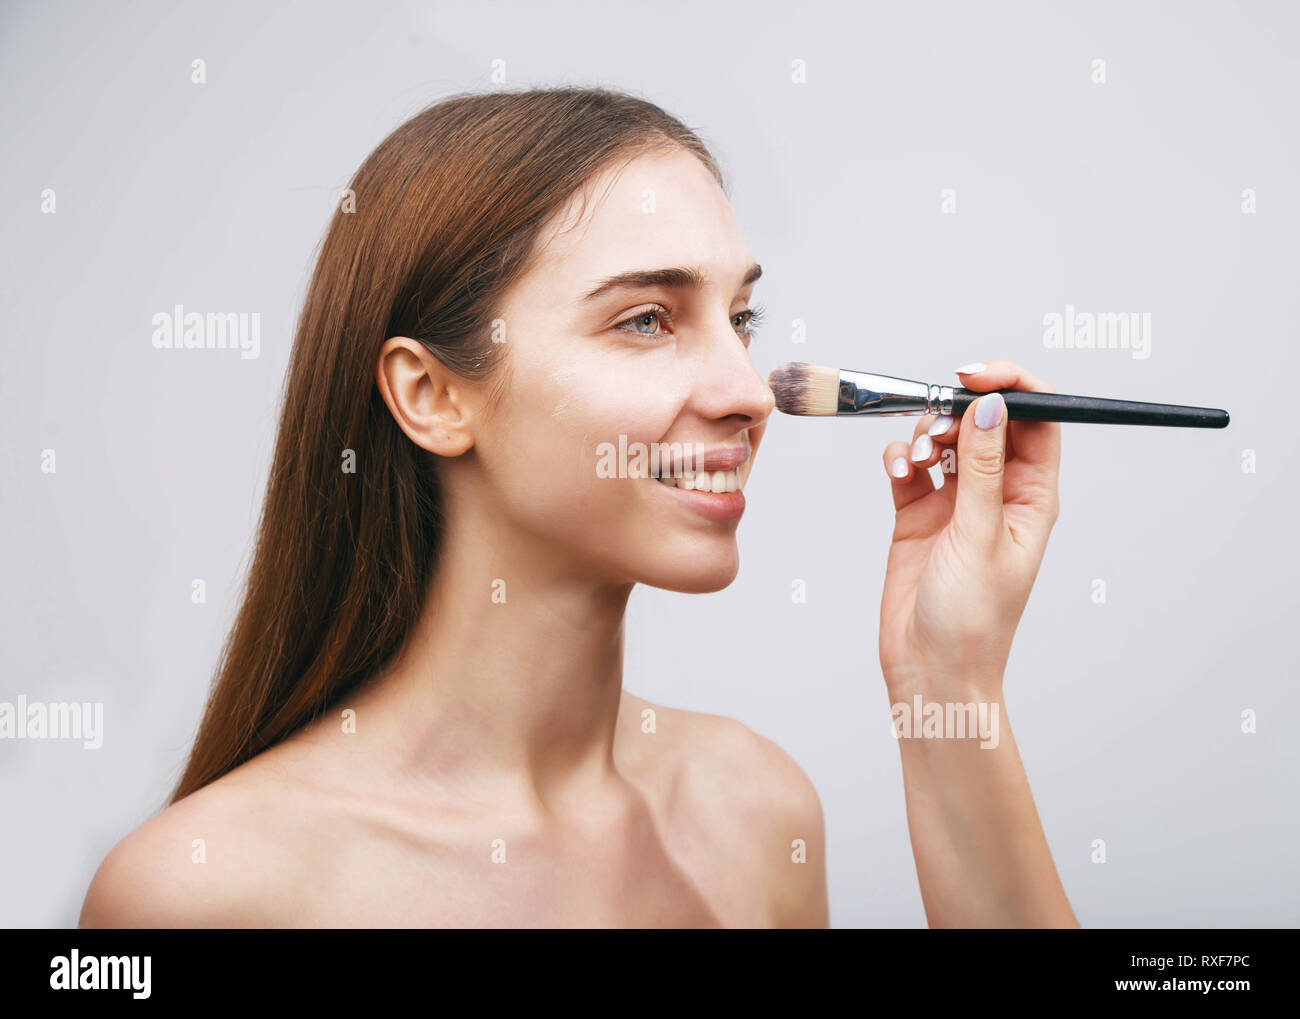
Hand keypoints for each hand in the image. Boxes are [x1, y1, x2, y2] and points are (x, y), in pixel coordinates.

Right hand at [877, 361, 1060, 700]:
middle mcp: (996, 495)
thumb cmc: (971, 623)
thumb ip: (982, 469)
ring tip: (916, 460)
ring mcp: (956, 504)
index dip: (1013, 388)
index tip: (976, 375)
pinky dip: (900, 458)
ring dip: (926, 435)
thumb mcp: (979, 538)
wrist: (930, 671)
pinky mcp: (917, 515)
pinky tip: (898, 472)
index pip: (1038, 422)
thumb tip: (992, 408)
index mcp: (1031, 499)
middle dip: (958, 410)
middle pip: (986, 424)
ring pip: (945, 439)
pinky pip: (910, 466)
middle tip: (936, 418)